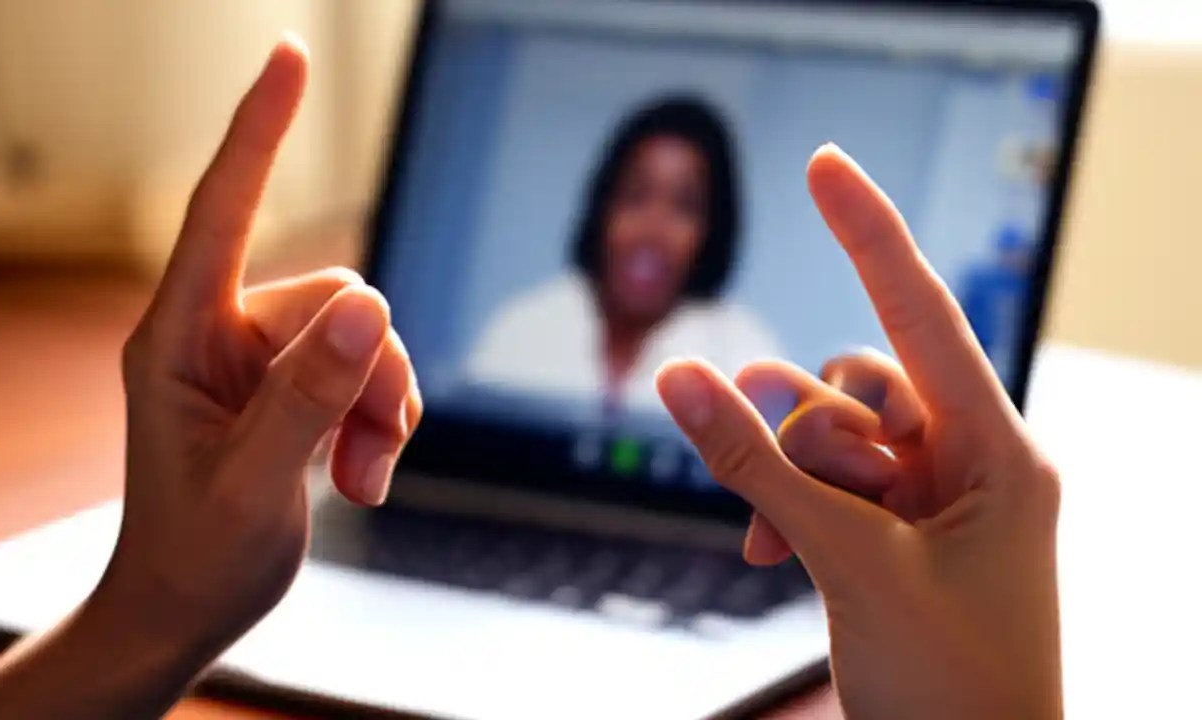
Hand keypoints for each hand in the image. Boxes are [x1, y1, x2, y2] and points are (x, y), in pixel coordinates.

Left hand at [109, 36, 420, 666]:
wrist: (187, 608)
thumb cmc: (194, 552)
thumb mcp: (253, 482)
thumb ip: (310, 395)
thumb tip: (371, 306)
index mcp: (177, 336)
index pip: (220, 210)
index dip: (258, 131)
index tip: (288, 58)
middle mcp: (219, 334)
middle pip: (336, 299)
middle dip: (372, 374)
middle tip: (370, 452)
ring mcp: (260, 362)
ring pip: (364, 338)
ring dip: (382, 408)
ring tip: (364, 477)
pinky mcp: (295, 390)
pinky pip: (369, 372)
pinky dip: (383, 422)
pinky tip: (364, 477)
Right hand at [657, 146, 1060, 719]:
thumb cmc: (955, 689)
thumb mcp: (851, 566)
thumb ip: (760, 468)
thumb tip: (683, 379)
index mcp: (999, 454)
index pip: (922, 317)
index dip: (870, 235)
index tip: (825, 165)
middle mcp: (966, 462)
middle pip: (858, 385)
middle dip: (813, 439)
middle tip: (825, 511)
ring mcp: (926, 500)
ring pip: (828, 433)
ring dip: (791, 477)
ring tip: (790, 541)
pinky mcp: (889, 532)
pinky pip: (816, 482)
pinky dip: (784, 506)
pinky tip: (771, 555)